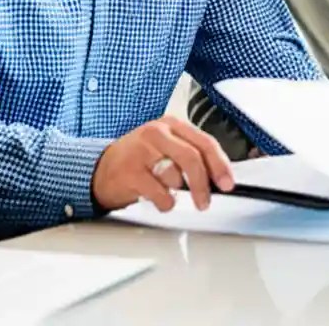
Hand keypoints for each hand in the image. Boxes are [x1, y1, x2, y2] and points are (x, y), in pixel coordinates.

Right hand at [92, 116, 234, 211]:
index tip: (227, 183)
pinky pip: (159, 193)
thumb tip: (219, 177)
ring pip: (174, 176)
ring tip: (169, 193)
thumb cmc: (139, 160)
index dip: (220, 165)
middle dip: (203, 184)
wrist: (101, 169)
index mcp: (171, 125)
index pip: (204, 142)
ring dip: (177, 193)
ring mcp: (141, 151)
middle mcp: (156, 133)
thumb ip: (192, 156)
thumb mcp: (167, 148)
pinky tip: (159, 199)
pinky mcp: (129, 172)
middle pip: (191, 158)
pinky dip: (165, 202)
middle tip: (205, 201)